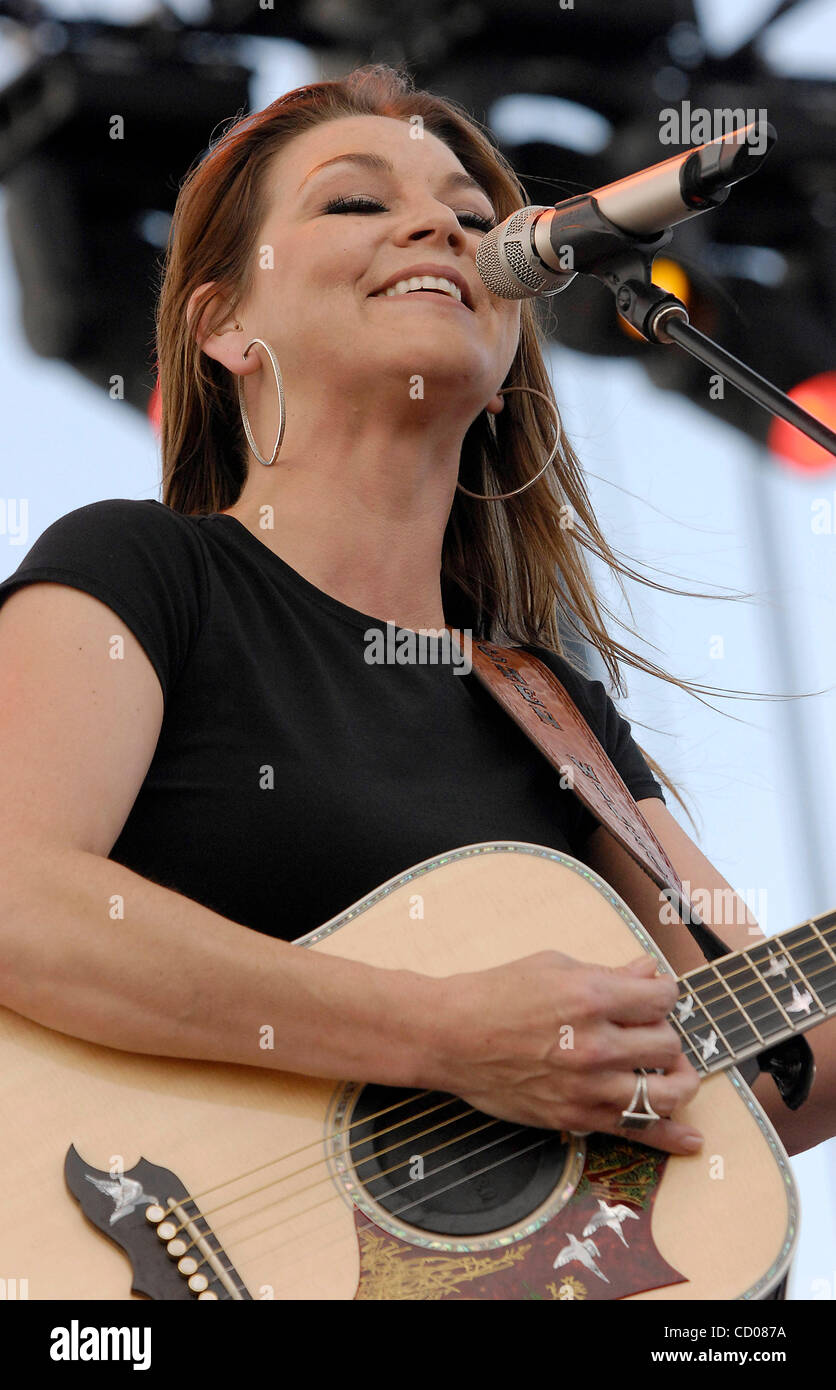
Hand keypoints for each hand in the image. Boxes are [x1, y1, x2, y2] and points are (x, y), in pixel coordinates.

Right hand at [430, 950, 701, 1154]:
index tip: (656, 995)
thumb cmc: (497, 993)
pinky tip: (693, 1141)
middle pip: (668, 1043)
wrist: (451, 1036)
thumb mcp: (553, 966)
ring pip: (666, 1092)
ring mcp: (587, 1087)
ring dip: (678, 1080)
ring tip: (670, 1072)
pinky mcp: (576, 1117)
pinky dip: (670, 1138)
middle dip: (664, 1033)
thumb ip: (608, 973)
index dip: (665, 993)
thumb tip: (649, 971)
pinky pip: (637, 1131)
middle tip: (648, 1030)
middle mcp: (595, 1044)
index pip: (662, 997)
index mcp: (591, 996)